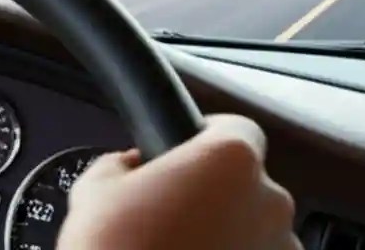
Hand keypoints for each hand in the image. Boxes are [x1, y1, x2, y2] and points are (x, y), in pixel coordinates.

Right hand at [59, 115, 299, 249]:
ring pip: (256, 231)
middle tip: (171, 214)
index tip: (187, 150)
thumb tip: (132, 167)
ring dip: (228, 236)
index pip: (235, 128)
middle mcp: (269, 203)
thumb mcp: (95, 190)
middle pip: (246, 184)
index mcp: (229, 161)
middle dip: (214, 195)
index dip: (206, 137)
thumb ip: (125, 164)